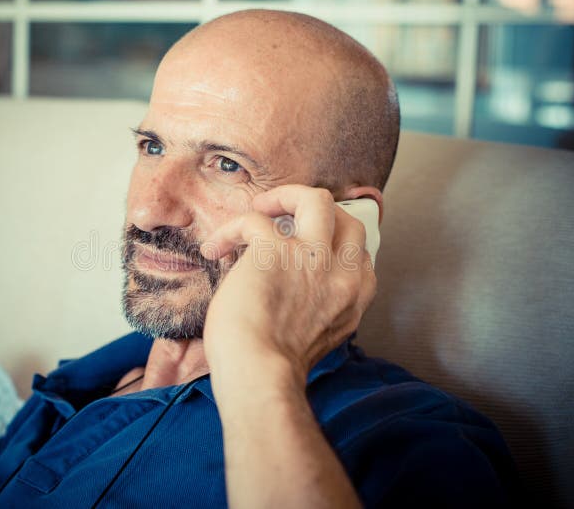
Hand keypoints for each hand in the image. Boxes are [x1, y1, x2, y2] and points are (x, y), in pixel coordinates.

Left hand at [200, 184, 376, 396]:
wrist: (259, 377)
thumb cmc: (275, 365)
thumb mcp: (319, 334)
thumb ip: (319, 304)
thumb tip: (291, 283)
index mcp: (355, 296)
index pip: (359, 252)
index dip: (331, 242)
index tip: (305, 246)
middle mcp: (343, 273)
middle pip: (346, 218)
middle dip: (316, 212)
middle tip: (284, 218)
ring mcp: (313, 258)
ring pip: (316, 199)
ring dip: (284, 197)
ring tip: (260, 209)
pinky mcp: (276, 251)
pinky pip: (253, 220)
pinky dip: (229, 230)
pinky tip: (215, 248)